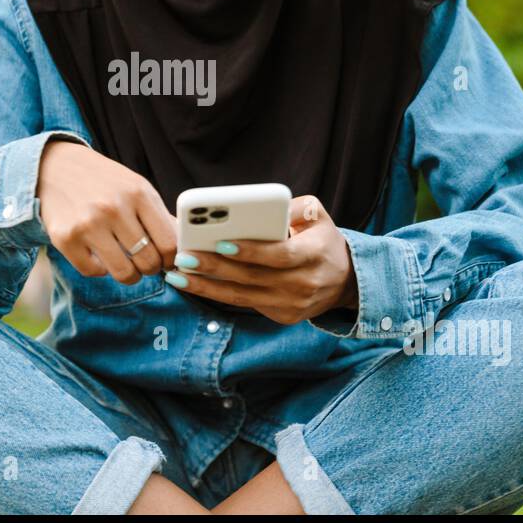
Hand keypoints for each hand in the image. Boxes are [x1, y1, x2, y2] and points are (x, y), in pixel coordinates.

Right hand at [36, 139, 177, 283]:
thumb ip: (160, 217)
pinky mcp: (65, 238)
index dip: (171, 258)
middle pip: (148, 262)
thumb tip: (186, 249)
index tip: (165, 259)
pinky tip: (99, 255)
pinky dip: (100, 269)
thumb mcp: (137, 188)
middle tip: (144, 262)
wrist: (56, 167)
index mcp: (138, 193)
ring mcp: (88, 224)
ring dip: (129, 274)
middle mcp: (114, 208)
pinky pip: (94, 272)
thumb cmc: (105, 182)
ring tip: (126, 265)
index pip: (169, 244)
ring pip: (124, 273)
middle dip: (150, 268)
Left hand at [166, 195, 357, 324]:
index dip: (250, 251)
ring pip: (242, 297)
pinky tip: (193, 283)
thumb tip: (264, 206)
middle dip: (215, 268)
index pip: (279, 255)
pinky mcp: (281, 316)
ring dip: (206, 287)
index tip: (221, 243)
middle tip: (184, 256)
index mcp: (313, 255)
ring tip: (177, 274)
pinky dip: (217, 295)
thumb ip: (294, 206)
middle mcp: (302, 284)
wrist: (345, 281)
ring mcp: (291, 305)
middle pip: (252, 278)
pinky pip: (245, 305)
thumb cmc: (322, 240)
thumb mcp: (317, 215)